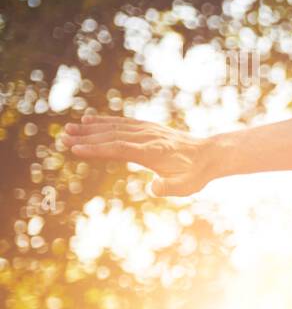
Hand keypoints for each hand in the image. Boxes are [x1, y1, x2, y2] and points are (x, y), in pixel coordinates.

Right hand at [62, 115, 214, 195]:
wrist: (211, 154)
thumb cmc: (196, 174)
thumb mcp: (185, 186)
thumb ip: (167, 188)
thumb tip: (152, 187)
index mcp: (153, 152)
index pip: (119, 148)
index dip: (97, 148)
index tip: (77, 149)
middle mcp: (148, 137)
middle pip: (112, 135)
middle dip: (87, 137)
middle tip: (63, 139)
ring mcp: (148, 130)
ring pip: (115, 127)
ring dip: (92, 127)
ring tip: (70, 128)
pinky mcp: (149, 127)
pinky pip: (123, 122)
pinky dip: (105, 121)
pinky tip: (90, 120)